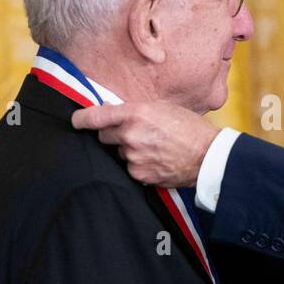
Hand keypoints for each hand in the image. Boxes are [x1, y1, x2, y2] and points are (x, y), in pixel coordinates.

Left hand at [71, 101, 218, 187]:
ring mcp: (134, 157)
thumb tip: (113, 112)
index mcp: (136, 113)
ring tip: (153, 148)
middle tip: (136, 134)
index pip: (95, 117)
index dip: (81, 119)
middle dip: (114, 134)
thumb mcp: (163, 108)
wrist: (208, 156)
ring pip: (119, 153)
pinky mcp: (139, 175)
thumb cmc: (190, 128)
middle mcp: (130, 135)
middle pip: (104, 136)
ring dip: (130, 150)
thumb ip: (136, 110)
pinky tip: (156, 160)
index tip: (76, 121)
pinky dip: (139, 165)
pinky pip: (130, 169)